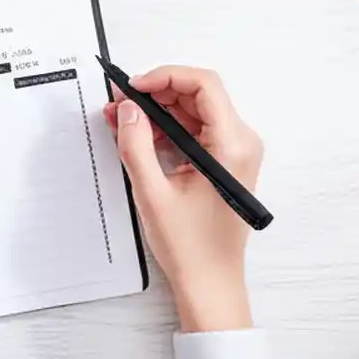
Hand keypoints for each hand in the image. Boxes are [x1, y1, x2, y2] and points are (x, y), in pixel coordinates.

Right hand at [103, 66, 262, 332]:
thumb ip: (136, 144)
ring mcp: (233, 152)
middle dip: (155, 93)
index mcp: (232, 146)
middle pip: (197, 95)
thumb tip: (128, 108)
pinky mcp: (222, 161)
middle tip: (118, 102)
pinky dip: (164, 128)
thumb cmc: (190, 246)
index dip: (164, 77)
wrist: (210, 281)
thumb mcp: (152, 192)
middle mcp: (240, 143)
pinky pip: (193, 130)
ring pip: (192, 111)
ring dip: (156, 111)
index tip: (132, 87)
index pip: (203, 85)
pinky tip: (136, 135)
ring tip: (120, 119)